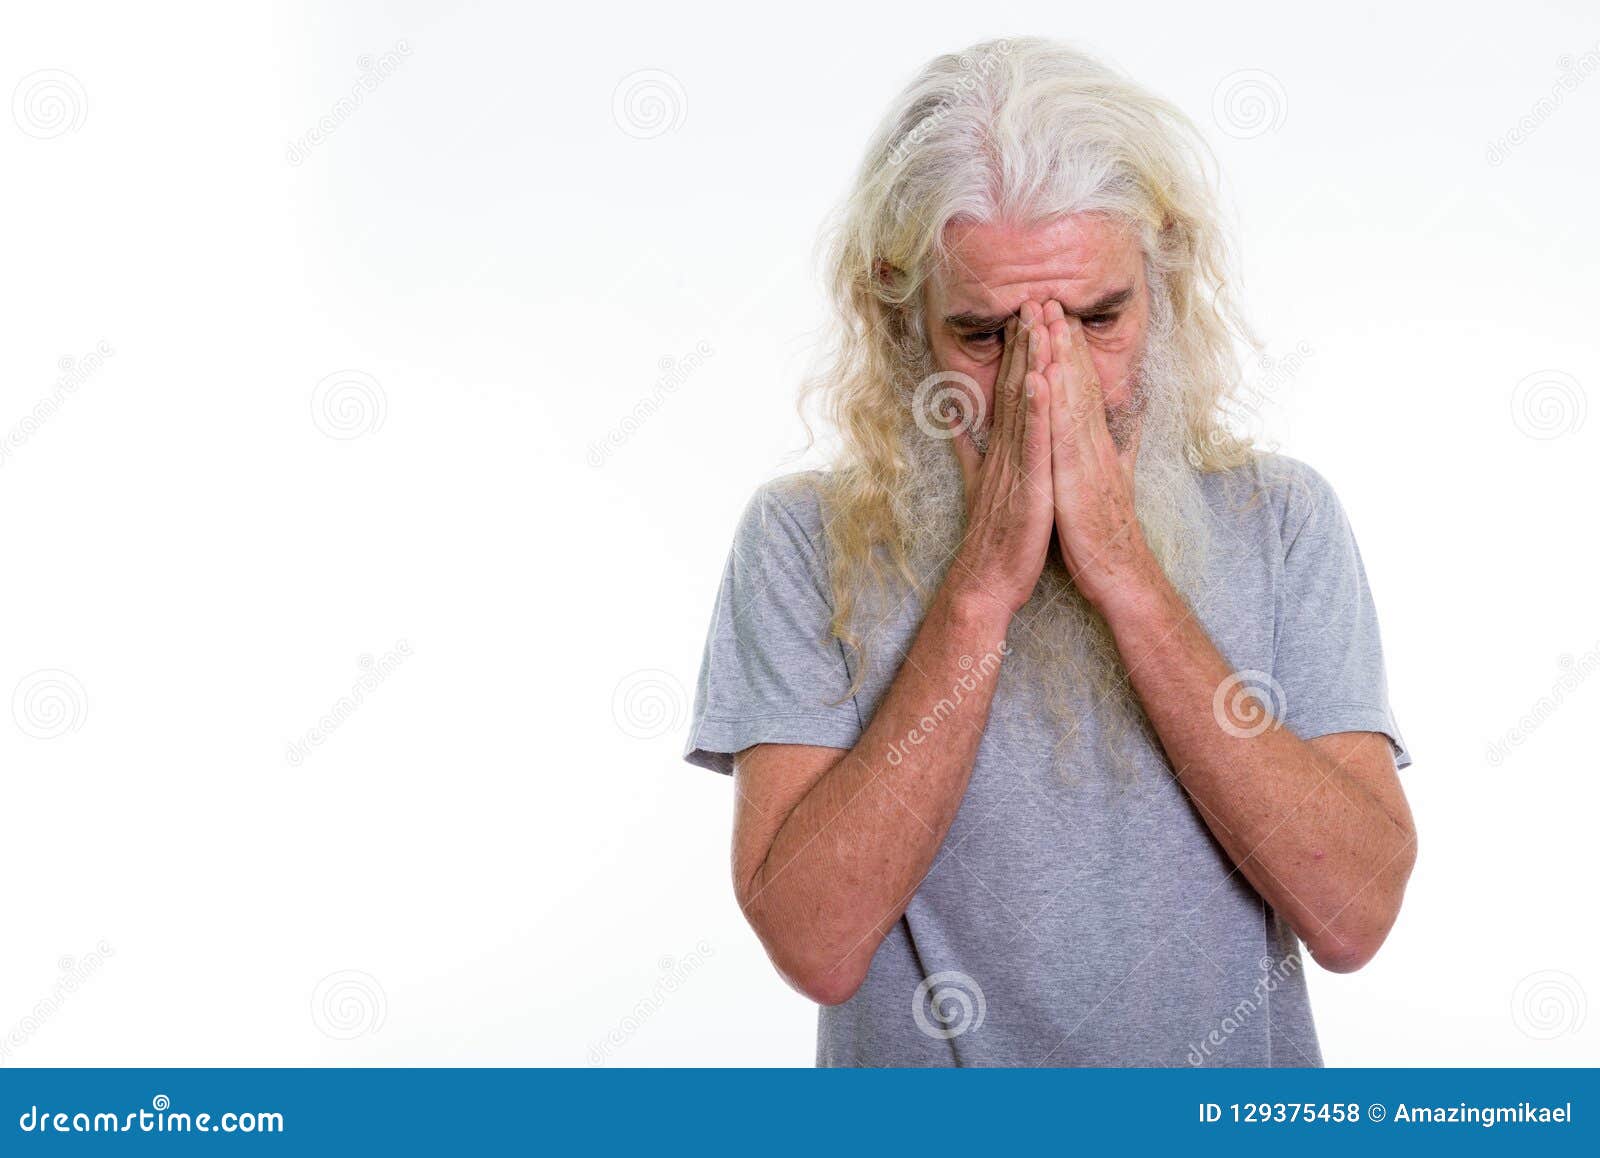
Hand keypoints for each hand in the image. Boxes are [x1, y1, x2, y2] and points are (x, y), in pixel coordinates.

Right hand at [945, 301, 1053, 616]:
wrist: (988, 579)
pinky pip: (1032, 442)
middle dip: (1026, 342)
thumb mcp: (980, 482)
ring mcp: (1014, 465)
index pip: (1013, 391)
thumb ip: (969, 446)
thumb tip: (957, 417)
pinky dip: (1036, 410)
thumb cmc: (995, 535)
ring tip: (1037, 324)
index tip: (1027, 313)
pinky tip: (1041, 379)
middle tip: (1032, 299)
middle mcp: (1006, 449)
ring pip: (1024, 405)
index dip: (1021, 351)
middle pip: (1017, 387)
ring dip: (1030, 362)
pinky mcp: (1026, 484)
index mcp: (1003, 449)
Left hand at [1040, 299, 1158, 613]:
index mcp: (1093, 445)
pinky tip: (1041, 377)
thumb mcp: (1102, 485)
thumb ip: (1112, 452)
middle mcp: (1093, 444)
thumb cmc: (1102, 534)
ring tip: (1047, 320)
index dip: (1068, 351)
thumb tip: (1118, 431)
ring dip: (1059, 357)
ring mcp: (1087, 459)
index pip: (1081, 389)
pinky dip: (1053, 405)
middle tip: (1049, 298)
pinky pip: (1062, 435)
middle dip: (1062, 339)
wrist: (1117, 574)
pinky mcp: (1075, 479)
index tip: (1056, 316)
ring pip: (1071, 398)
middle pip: (1077, 382)